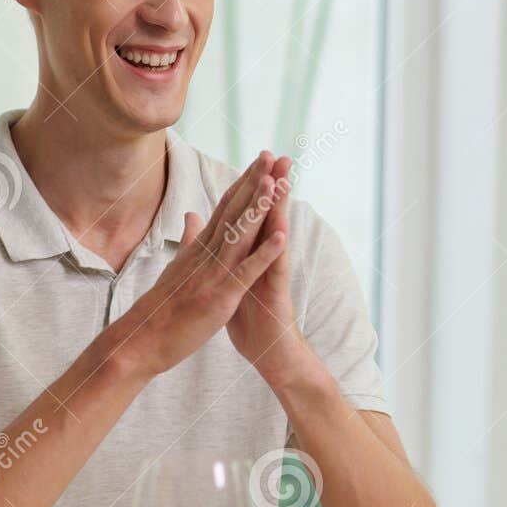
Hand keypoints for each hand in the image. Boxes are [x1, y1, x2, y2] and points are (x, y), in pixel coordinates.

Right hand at [113, 153, 287, 376]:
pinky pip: (246, 272)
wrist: (141, 340)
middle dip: (255, 183)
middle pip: (234, 212)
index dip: (244, 183)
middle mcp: (207, 254)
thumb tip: (192, 214)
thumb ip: (189, 239)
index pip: (225, 207)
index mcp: (200, 248)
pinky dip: (264, 254)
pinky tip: (282, 237)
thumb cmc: (162, 307)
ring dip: (259, 208)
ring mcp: (213, 274)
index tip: (261, 161)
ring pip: (240, 235)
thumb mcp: (179, 266)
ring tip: (277, 182)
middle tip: (273, 156)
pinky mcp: (220, 296)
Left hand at [226, 154, 311, 382]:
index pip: (250, 214)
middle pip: (268, 216)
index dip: (251, 188)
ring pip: (276, 236)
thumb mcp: (235, 281)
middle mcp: (265, 259)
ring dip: (280, 209)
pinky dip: (277, 252)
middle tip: (277, 155)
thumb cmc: (253, 317)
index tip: (254, 160)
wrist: (270, 351)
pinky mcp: (276, 294)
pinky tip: (282, 234)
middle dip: (271, 186)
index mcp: (250, 254)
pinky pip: (276, 271)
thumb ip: (230, 256)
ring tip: (283, 179)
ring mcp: (272, 275)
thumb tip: (223, 238)